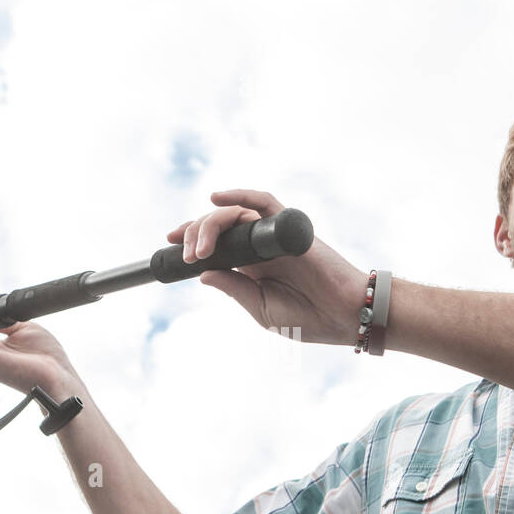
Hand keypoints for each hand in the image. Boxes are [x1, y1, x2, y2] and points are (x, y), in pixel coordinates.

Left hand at [170, 189, 366, 345]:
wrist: (343, 317)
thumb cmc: (307, 318)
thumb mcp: (260, 308)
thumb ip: (233, 287)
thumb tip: (202, 273)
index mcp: (250, 267)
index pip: (216, 244)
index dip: (191, 240)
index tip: (170, 245)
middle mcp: (259, 246)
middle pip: (220, 226)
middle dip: (194, 233)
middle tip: (185, 254)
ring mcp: (274, 235)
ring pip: (235, 213)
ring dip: (210, 224)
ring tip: (198, 248)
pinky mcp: (290, 228)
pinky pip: (265, 202)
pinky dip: (242, 196)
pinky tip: (218, 197)